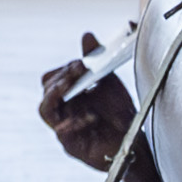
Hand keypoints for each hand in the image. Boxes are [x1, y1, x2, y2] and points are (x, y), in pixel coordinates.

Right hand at [38, 32, 165, 181]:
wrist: (135, 143)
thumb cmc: (120, 114)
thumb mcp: (110, 84)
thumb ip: (96, 61)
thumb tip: (87, 35)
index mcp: (69, 97)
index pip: (51, 80)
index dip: (64, 70)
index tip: (82, 63)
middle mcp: (63, 112)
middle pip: (45, 93)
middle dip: (60, 79)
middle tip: (78, 71)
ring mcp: (65, 129)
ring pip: (45, 111)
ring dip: (57, 96)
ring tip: (72, 87)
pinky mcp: (72, 146)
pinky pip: (62, 133)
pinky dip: (74, 122)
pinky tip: (91, 116)